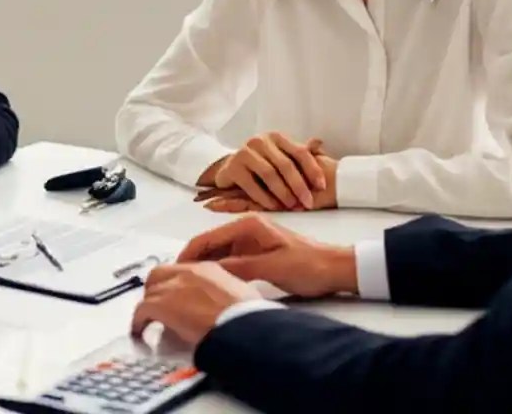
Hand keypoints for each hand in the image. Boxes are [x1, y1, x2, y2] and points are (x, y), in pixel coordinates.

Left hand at [129, 262, 261, 344]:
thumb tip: (227, 307)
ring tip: (150, 321)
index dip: (176, 285)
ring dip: (149, 306)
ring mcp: (173, 287)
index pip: (183, 271)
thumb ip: (229, 295)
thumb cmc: (248, 317)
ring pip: (150, 291)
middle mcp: (188, 273)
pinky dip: (139, 321)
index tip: (176, 296)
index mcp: (209, 269)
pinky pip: (141, 311)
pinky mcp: (161, 305)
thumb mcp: (243, 296)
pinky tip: (140, 331)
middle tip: (158, 306)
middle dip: (156, 289)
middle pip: (160, 274)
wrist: (241, 326)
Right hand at [176, 213, 357, 297]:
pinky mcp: (257, 253)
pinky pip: (230, 261)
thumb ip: (237, 268)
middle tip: (179, 282)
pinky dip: (220, 271)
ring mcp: (251, 241)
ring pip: (219, 254)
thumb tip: (207, 272)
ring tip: (191, 285)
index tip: (175, 270)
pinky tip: (213, 284)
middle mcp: (247, 228)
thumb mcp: (270, 267)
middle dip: (193, 261)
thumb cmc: (309, 265)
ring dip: (206, 267)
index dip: (189, 254)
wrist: (336, 269)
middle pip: (210, 244)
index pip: (207, 237)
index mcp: (248, 225)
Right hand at [196, 133, 325, 210]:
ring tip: (293, 206)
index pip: (299, 152)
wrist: (229, 169)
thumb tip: (319, 142)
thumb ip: (300, 153)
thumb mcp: (281, 156)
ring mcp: (244, 152)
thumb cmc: (261, 165)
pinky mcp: (233, 167)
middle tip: (308, 203)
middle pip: (285, 164)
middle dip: (299, 186)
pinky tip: (274, 207)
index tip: (322, 187)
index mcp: (276, 137)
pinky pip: (252, 185)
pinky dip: (265, 198)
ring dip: (283, 193)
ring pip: (269, 174)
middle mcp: (260, 141)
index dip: (312, 169)